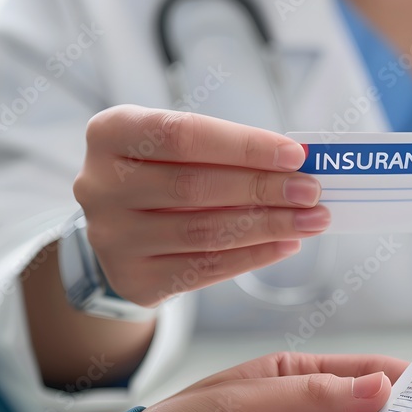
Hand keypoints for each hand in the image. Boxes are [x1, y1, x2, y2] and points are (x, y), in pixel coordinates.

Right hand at [73, 105, 329, 305]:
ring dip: (268, 226)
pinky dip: (252, 256)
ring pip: (204, 232)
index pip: (184, 135)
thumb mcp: (178, 147)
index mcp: (110, 133)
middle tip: (311, 192)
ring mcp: (112, 236)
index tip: (296, 155)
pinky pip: (204, 269)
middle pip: (195, 187)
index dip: (244, 146)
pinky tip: (285, 245)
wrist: (122, 229)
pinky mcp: (133, 278)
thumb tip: (295, 165)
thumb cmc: (163, 172)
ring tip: (311, 220)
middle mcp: (100, 185)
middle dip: (263, 189)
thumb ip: (225, 150)